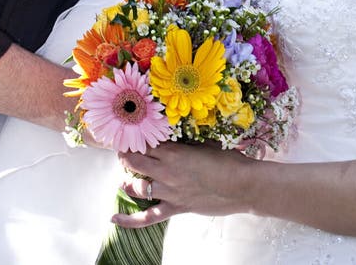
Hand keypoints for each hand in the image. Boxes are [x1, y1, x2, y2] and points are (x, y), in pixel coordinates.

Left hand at [112, 142, 250, 228]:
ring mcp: (169, 191)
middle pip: (135, 161)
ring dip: (127, 181)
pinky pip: (147, 217)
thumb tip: (179, 139)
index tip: (130, 135)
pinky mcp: (175, 208)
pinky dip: (129, 220)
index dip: (136, 138)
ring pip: (137, 186)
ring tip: (124, 178)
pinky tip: (114, 218)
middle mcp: (167, 170)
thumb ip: (188, 143)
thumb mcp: (206, 143)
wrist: (242, 185)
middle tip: (123, 152)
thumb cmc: (228, 160)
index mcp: (174, 151)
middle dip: (125, 156)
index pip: (147, 143)